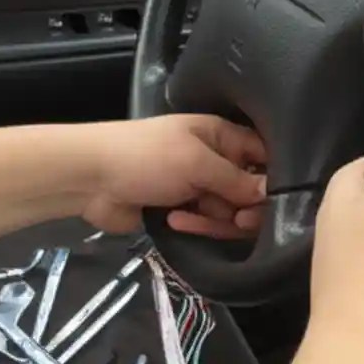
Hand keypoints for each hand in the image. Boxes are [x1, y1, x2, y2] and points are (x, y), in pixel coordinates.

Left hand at [81, 114, 266, 236]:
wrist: (89, 178)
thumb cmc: (146, 157)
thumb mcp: (196, 163)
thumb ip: (237, 181)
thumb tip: (273, 194)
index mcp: (222, 136)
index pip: (265, 155)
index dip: (273, 178)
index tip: (272, 201)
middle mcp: (216, 161)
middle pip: (250, 191)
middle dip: (244, 208)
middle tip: (236, 220)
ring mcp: (199, 188)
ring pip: (229, 213)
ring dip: (215, 220)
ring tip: (189, 217)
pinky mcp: (183, 213)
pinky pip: (205, 226)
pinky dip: (195, 226)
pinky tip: (173, 221)